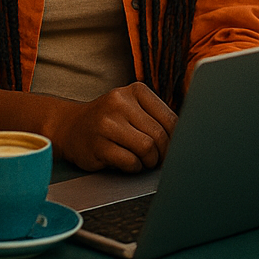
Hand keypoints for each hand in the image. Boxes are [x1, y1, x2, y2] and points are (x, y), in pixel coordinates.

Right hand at [51, 83, 176, 172]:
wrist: (70, 127)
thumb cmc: (109, 121)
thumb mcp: (132, 107)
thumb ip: (156, 117)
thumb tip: (188, 135)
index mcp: (136, 90)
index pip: (170, 118)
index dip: (176, 139)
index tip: (174, 148)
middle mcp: (120, 102)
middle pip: (159, 135)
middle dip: (163, 153)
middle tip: (158, 159)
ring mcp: (107, 123)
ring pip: (146, 149)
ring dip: (149, 161)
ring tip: (143, 161)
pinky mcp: (97, 145)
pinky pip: (129, 161)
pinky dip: (134, 167)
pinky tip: (128, 163)